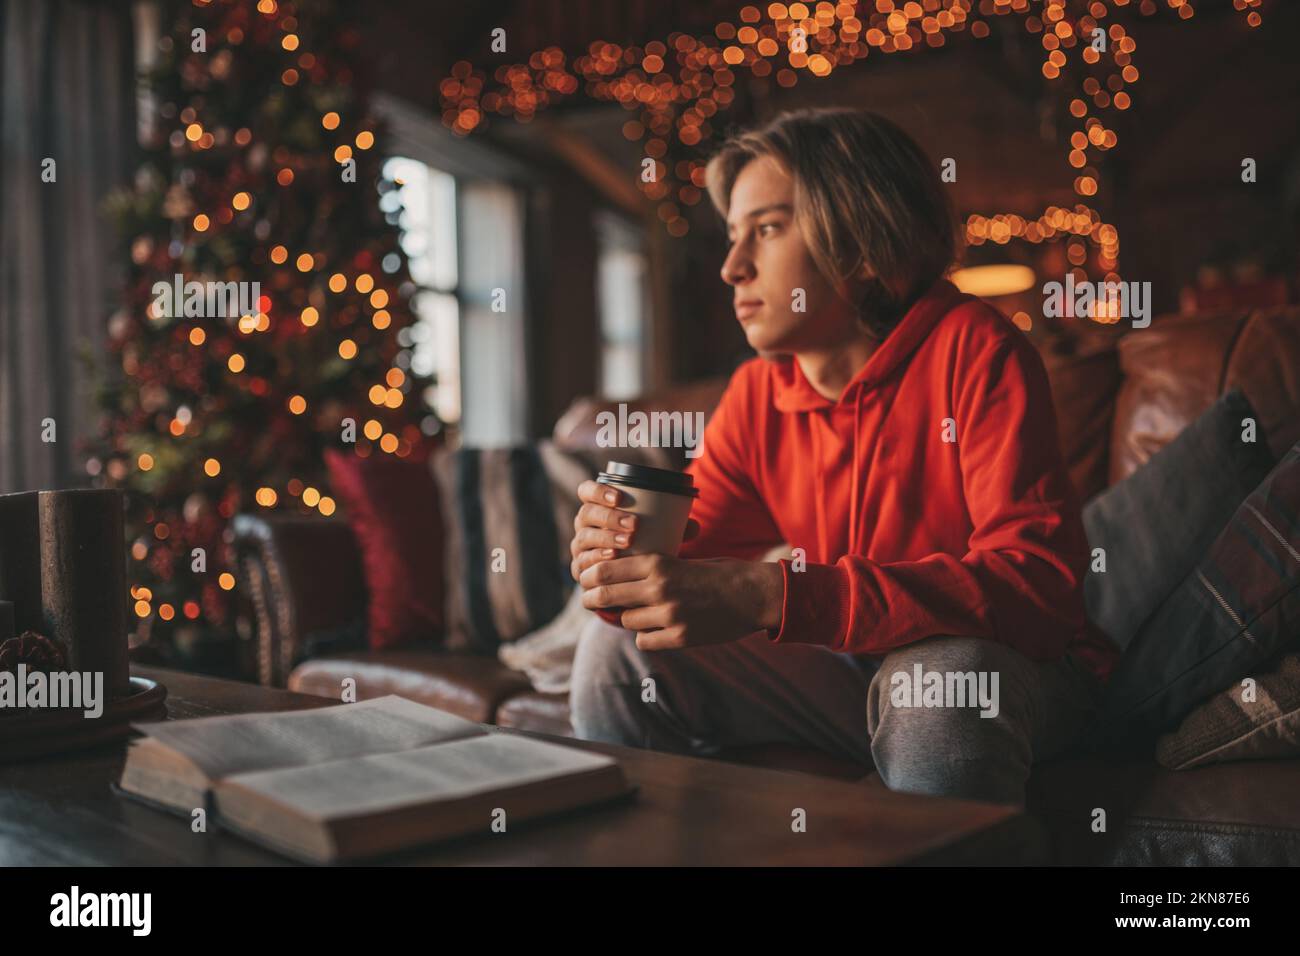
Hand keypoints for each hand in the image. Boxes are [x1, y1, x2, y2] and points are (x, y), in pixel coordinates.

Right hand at [568, 479, 697, 582]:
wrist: (630, 575)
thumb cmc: (644, 543)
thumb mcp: (659, 532)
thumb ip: (675, 527)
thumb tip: (694, 527)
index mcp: (597, 506)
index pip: (587, 491)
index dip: (599, 491)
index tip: (621, 497)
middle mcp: (584, 524)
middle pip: (587, 514)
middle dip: (609, 517)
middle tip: (634, 524)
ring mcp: (580, 546)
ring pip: (584, 538)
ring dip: (606, 538)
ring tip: (628, 542)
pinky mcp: (580, 568)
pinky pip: (582, 562)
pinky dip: (596, 559)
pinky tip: (611, 558)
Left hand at [578, 553, 783, 650]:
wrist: (753, 594)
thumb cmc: (719, 573)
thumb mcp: (682, 560)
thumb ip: (653, 568)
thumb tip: (618, 575)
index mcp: (659, 564)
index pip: (606, 571)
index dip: (590, 578)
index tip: (585, 581)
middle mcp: (659, 589)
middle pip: (607, 596)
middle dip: (594, 599)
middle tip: (591, 600)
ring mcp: (669, 615)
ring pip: (627, 620)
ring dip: (630, 617)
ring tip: (642, 612)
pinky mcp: (680, 637)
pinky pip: (645, 640)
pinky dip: (647, 635)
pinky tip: (657, 629)